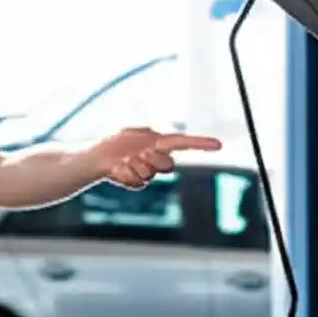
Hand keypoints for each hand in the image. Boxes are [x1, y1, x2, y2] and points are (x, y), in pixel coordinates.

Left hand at [89, 127, 222, 188]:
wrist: (98, 157)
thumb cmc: (115, 143)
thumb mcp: (132, 133)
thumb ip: (147, 136)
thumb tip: (155, 140)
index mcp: (159, 144)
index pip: (184, 143)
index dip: (201, 144)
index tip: (218, 145)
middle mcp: (157, 159)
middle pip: (169, 165)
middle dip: (155, 160)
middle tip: (139, 154)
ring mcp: (148, 172)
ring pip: (150, 174)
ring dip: (135, 166)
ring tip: (124, 161)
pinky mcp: (138, 183)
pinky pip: (138, 183)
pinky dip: (126, 175)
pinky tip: (118, 170)